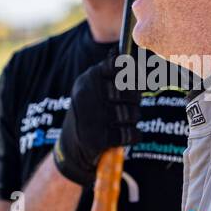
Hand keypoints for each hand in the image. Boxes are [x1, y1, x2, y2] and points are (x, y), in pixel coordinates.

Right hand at [53, 52, 141, 185]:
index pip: (118, 65)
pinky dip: (132, 136)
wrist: (71, 148)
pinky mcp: (97, 139)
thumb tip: (137, 61)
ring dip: (133, 119)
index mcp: (88, 79)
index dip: (134, 71)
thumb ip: (114, 76)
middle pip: (130, 91)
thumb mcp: (94, 90)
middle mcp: (87, 95)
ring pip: (133, 113)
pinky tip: (124, 135)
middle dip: (136, 99)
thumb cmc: (90, 114)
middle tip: (132, 104)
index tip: (139, 77)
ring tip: (123, 121)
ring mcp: (91, 117)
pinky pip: (131, 134)